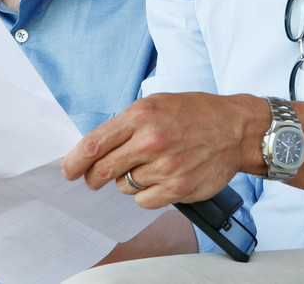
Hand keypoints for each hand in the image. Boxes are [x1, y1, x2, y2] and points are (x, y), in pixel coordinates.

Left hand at [61, 92, 264, 208]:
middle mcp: (151, 141)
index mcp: (141, 115)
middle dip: (93, 177)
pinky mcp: (178, 187)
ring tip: (148, 166)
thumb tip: (95, 147)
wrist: (235, 128)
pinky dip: (145, 194)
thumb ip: (126, 123)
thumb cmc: (195, 113)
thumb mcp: (156, 103)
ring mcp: (165, 166)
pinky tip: (159, 179)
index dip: (75, 161)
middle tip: (95, 178)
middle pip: (103, 169)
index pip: (95, 143)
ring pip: (123, 186)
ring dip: (128, 181)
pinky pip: (143, 201)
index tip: (68, 170)